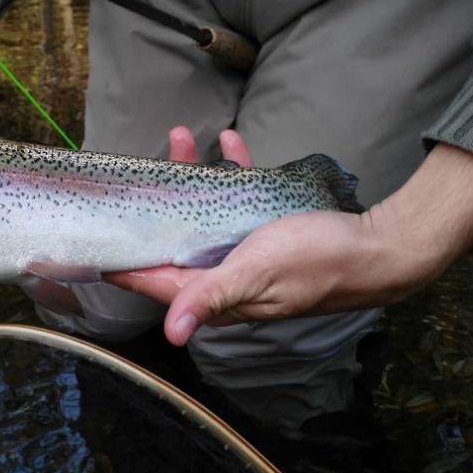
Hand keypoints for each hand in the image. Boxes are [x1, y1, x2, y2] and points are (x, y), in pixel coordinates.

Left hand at [107, 132, 472, 345]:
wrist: (380, 248)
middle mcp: (222, 275)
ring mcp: (243, 252)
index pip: (154, 281)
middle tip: (139, 166)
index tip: (92, 240)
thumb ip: (209, 296)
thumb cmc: (317, 262)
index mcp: (213, 294)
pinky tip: (230, 144)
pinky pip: (238, 199)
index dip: (122, 263)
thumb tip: (173, 334)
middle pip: (173, 239)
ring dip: (189, 177)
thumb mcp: (256, 274)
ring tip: (179, 138)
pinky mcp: (267, 231)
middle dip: (152, 205)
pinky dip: (231, 172)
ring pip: (202, 214)